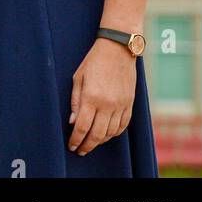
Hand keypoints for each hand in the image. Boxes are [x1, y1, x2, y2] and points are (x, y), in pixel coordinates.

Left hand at [68, 37, 137, 155]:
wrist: (118, 50)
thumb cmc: (93, 62)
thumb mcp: (77, 78)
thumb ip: (75, 101)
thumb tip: (73, 122)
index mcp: (91, 97)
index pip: (82, 127)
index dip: (76, 140)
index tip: (72, 146)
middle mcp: (107, 104)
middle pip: (97, 134)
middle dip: (87, 145)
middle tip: (80, 150)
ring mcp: (121, 105)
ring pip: (111, 132)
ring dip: (100, 141)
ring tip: (91, 143)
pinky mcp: (130, 104)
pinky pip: (123, 125)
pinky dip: (114, 133)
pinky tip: (106, 135)